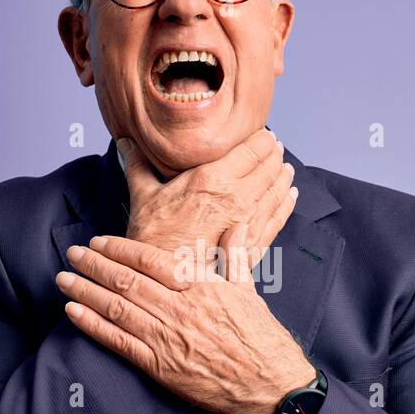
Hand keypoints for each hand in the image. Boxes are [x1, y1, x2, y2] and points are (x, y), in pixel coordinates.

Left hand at [55, 233, 315, 413]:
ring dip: (85, 291)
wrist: (269, 384)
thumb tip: (235, 225)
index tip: (99, 241)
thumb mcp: (249, 290)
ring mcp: (168, 337)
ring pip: (117, 307)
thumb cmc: (261, 338)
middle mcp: (180, 307)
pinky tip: (73, 313)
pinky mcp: (160, 366)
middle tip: (71, 253)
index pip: (150, 259)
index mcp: (200, 285)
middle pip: (126, 280)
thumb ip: (235, 256)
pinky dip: (93, 326)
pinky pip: (119, 342)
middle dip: (93, 265)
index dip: (119, 248)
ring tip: (64, 279)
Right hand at [117, 128, 296, 274]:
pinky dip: (286, 204)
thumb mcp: (143, 195)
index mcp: (213, 178)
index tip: (264, 134)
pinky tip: (289, 196)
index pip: (253, 148)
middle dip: (274, 155)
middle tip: (275, 148)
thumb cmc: (152, 238)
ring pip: (277, 191)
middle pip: (270, 166)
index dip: (262, 138)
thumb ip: (137, 164)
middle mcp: (237, 196)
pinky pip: (278, 218)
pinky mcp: (252, 244)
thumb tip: (125, 142)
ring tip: (285, 168)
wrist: (164, 279)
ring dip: (283, 176)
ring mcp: (248, 221)